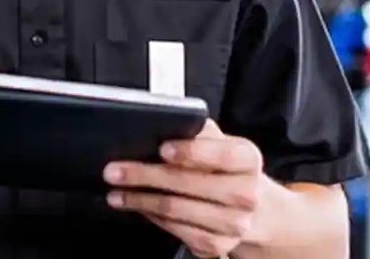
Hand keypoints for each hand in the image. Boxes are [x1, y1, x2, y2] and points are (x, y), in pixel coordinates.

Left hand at [103, 120, 266, 257]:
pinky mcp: (217, 245)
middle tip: (115, 170)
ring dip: (139, 200)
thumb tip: (162, 124)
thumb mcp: (218, 142)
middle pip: (188, 184)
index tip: (162, 149)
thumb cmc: (226, 169)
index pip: (221, 155)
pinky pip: (176, 230)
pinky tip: (138, 206)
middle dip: (144, 176)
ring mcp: (233, 224)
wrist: (254, 210)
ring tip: (117, 191)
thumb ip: (195, 131)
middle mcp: (246, 194)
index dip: (190, 152)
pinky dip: (151, 216)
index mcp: (247, 159)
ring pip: (176, 210)